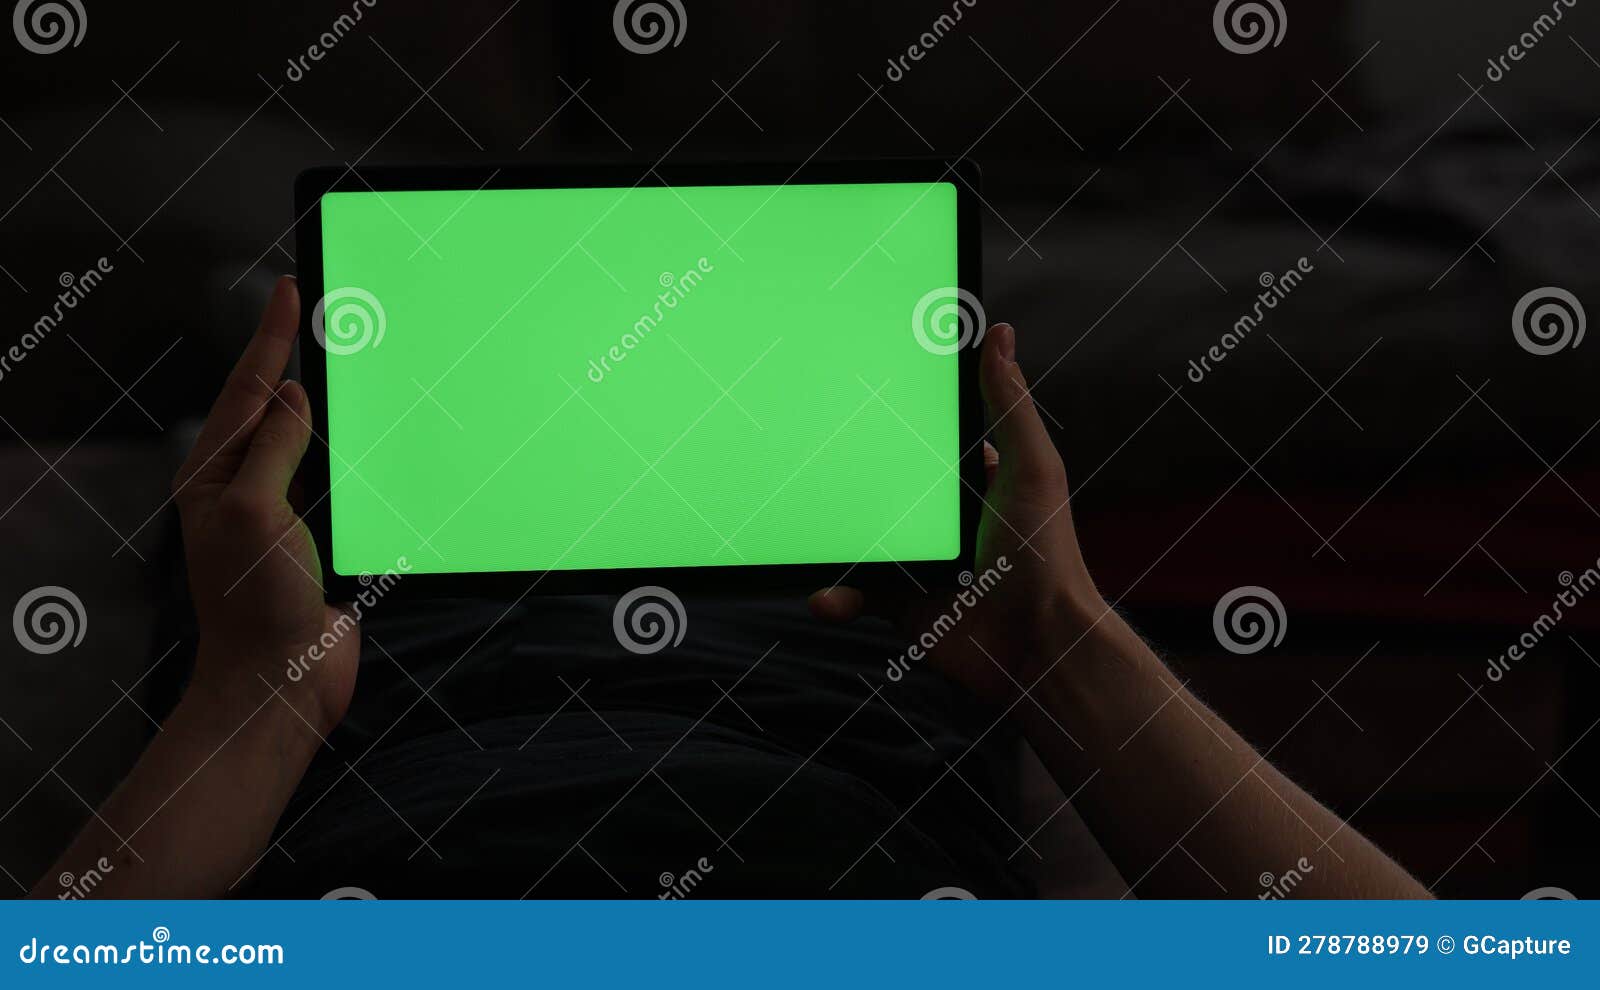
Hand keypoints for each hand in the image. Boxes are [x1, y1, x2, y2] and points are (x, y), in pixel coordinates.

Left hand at [172, 276, 357, 732]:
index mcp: (213, 476)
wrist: (282, 680)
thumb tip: (291, 397)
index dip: (270, 338)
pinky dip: (356, 456)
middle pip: (274, 410)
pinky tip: (374, 439)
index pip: (245, 391)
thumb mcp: (253, 510)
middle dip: (295, 361)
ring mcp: (281, 516)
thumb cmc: (253, 602)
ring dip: (330, 408)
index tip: (289, 289)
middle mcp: (244, 489)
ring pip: (310, 445)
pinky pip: (339, 485)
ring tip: (347, 361)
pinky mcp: (317, 542)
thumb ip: (272, 447)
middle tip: (320, 311)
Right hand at [809, 323, 1105, 704]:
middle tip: (802, 448)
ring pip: (856, 535)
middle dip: (842, 472)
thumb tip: (1001, 332)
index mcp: (969, 478)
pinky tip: (823, 595)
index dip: (891, 412)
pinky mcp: (898, 602)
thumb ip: (1009, 405)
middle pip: (878, 482)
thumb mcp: (1029, 467)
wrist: (1036, 648)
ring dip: (827, 535)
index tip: (851, 383)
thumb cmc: (1045, 555)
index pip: (924, 435)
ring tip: (799, 527)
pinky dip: (834, 594)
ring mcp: (915, 558)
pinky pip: (852, 590)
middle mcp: (939, 515)